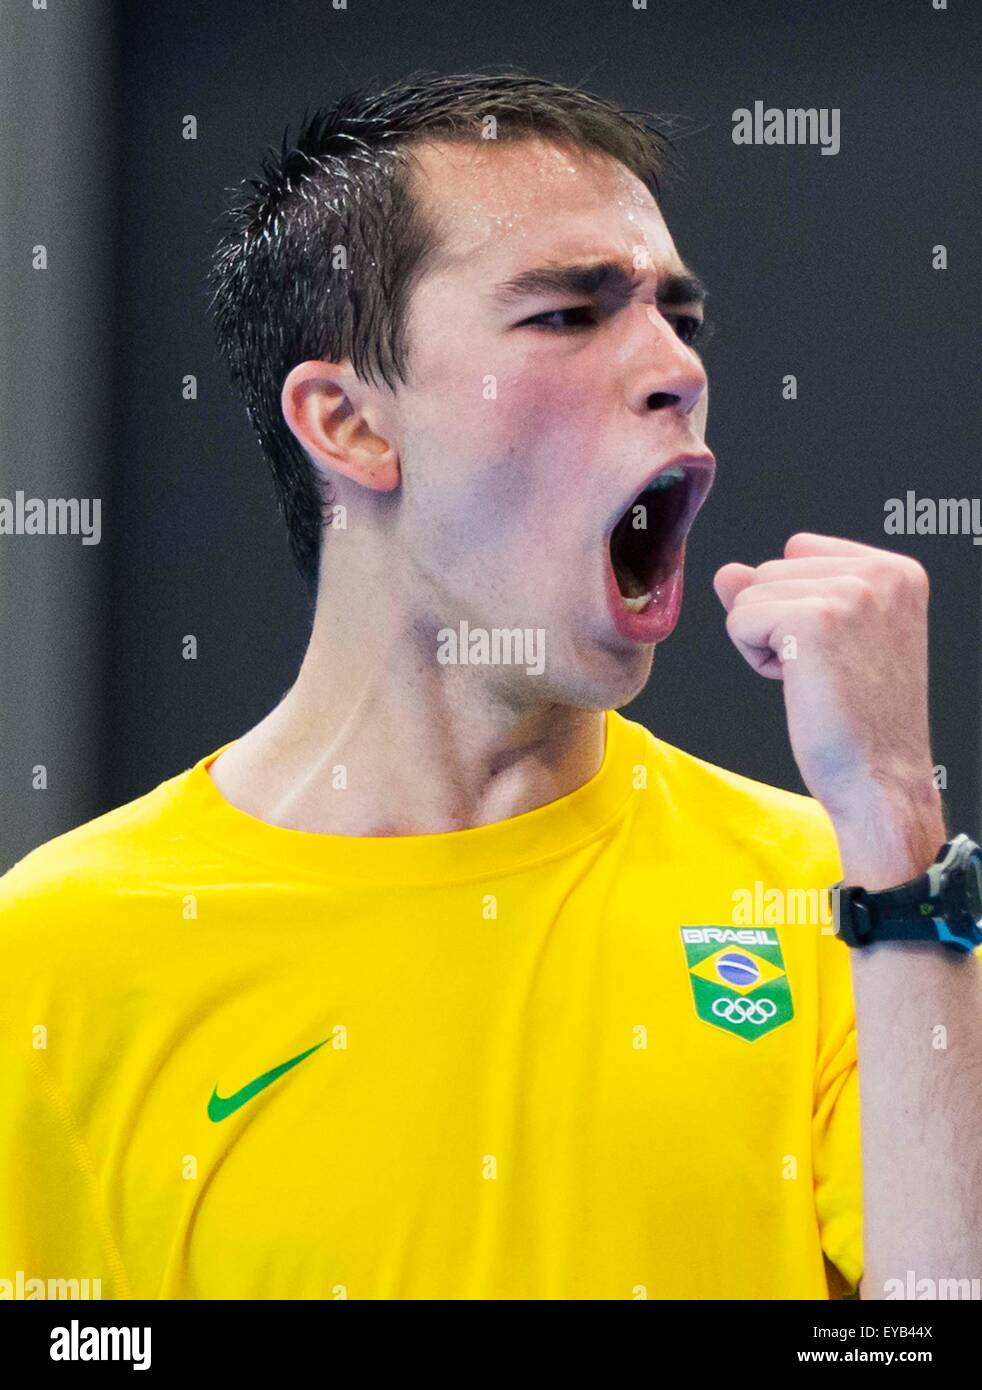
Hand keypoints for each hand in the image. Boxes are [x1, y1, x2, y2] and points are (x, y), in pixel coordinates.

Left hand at [713, 532, 940, 832]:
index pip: (799, 550)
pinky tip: (799, 685)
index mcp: (897, 571)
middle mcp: (882, 573)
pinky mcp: (813, 619)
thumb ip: (778, 592)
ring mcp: (850, 593)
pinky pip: (740, 620)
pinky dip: (754, 658)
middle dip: (777, 625)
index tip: (836, 652)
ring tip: (816, 680)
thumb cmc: (860, 723)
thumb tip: (726, 572)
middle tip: (827, 674)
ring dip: (765, 644)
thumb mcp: (823, 640)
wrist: (880, 781)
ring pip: (750, 595)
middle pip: (770, 569)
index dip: (795, 605)